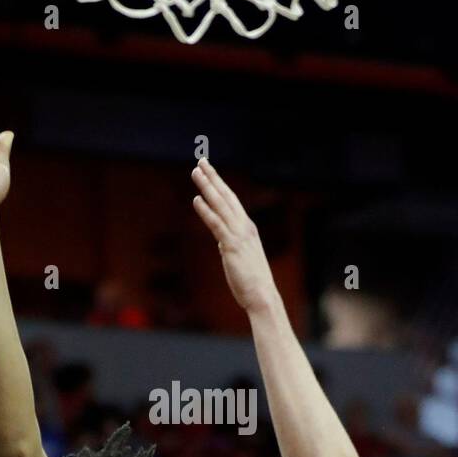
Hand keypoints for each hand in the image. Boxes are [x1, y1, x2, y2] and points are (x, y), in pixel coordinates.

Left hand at [191, 158, 277, 312]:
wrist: (262, 295)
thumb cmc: (252, 280)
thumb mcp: (242, 256)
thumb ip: (232, 244)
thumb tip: (223, 240)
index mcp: (247, 228)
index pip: (231, 201)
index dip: (220, 185)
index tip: (210, 172)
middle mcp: (244, 227)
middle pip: (226, 197)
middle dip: (213, 178)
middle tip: (201, 161)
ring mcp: (238, 235)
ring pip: (220, 205)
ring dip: (207, 187)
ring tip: (195, 172)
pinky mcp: (231, 246)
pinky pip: (216, 224)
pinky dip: (206, 210)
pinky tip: (196, 199)